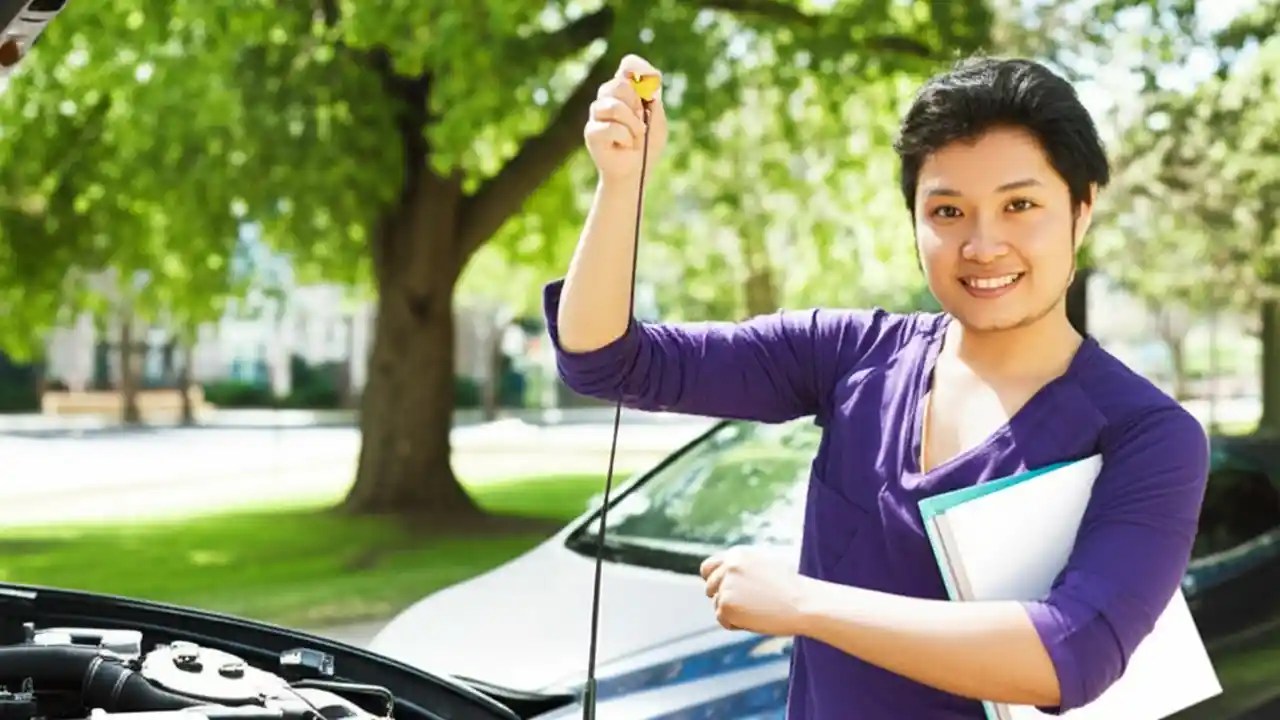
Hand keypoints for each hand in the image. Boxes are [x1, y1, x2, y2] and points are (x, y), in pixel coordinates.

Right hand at [584, 54, 667, 183]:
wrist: (635, 172)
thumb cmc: (646, 146)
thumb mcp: (658, 121)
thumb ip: (653, 100)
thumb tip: (647, 81)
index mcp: (626, 90)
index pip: (629, 65)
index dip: (639, 69)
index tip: (650, 87)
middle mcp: (608, 97)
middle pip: (619, 84)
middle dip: (636, 106)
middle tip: (642, 123)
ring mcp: (596, 113)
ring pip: (614, 106)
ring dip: (632, 125)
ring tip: (635, 138)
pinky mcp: (591, 131)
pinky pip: (611, 127)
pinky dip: (624, 138)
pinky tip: (624, 146)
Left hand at [701, 546, 806, 636]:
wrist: (804, 603)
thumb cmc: (793, 588)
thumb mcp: (766, 567)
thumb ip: (743, 569)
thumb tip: (725, 579)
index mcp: (737, 554)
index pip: (708, 568)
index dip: (713, 581)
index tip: (719, 591)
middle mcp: (728, 567)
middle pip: (709, 588)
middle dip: (723, 599)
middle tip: (747, 607)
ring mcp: (726, 585)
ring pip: (718, 605)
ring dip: (733, 613)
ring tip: (760, 611)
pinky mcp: (726, 605)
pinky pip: (723, 620)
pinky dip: (736, 625)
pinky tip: (757, 619)